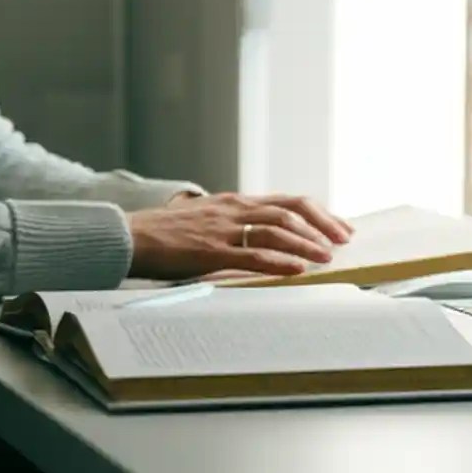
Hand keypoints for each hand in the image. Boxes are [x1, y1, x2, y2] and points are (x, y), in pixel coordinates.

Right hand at [128, 193, 354, 279]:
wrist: (128, 236)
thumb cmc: (164, 233)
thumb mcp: (205, 219)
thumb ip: (232, 224)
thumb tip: (259, 238)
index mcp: (234, 202)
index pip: (286, 202)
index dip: (318, 214)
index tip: (340, 228)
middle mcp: (234, 210)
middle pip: (290, 211)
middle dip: (322, 226)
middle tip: (343, 241)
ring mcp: (223, 229)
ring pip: (276, 231)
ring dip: (306, 245)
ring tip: (327, 258)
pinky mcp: (210, 251)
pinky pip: (252, 256)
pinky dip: (279, 262)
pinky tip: (297, 270)